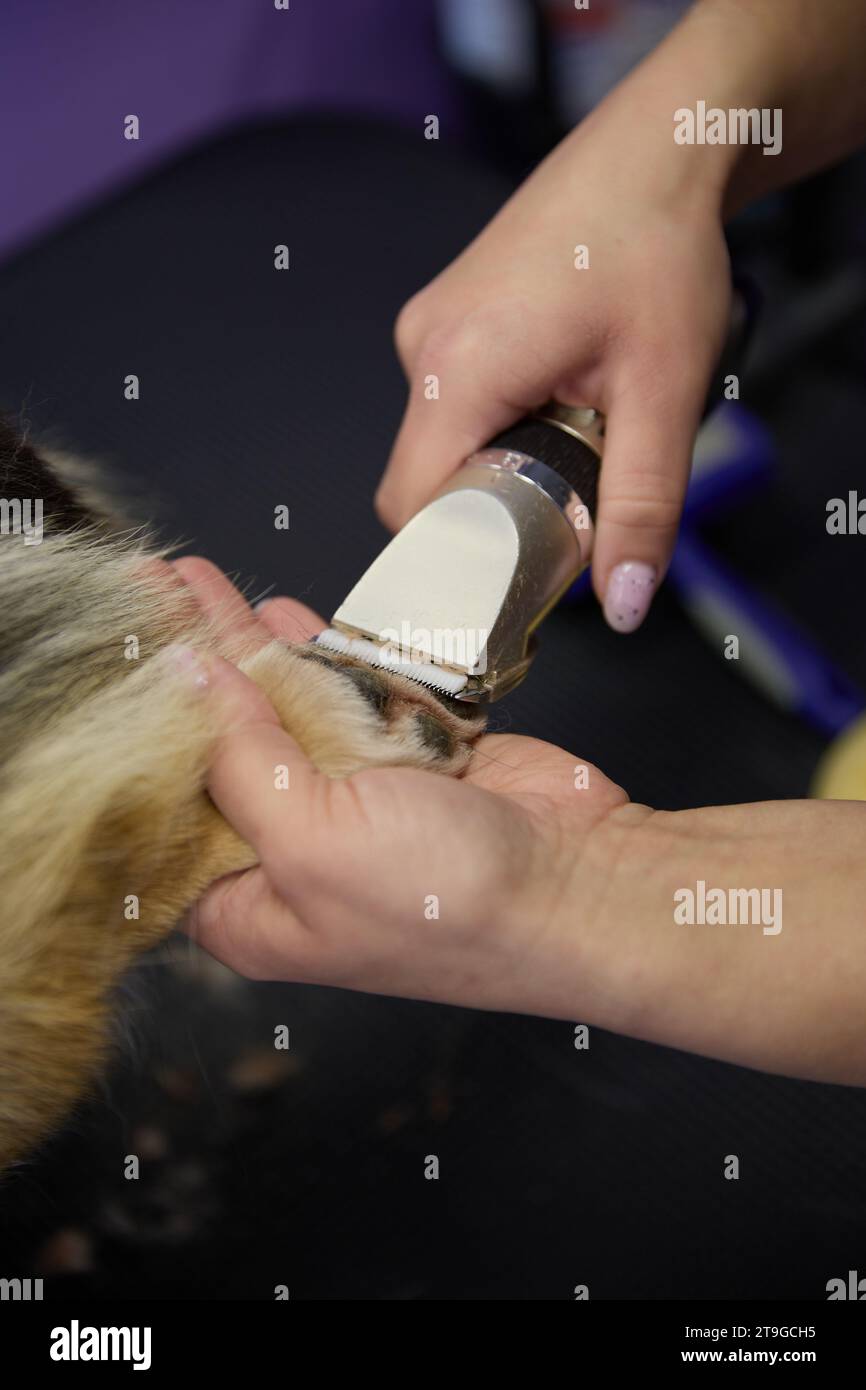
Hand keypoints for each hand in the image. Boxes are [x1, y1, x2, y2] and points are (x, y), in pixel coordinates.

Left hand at [177, 565, 865, 1084]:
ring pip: (283, 710)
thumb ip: (242, 755)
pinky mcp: (404, 758)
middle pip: (221, 746)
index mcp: (248, 905)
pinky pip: (349, 694)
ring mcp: (352, 802)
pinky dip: (319, 652)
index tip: (114, 658)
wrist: (582, 884)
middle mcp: (292, 854)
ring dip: (245, 646)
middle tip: (146, 598)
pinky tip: (276, 616)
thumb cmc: (450, 903)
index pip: (167, 809)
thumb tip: (188, 677)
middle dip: (185, 671)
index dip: (139, 733)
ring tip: (193, 585)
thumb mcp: (314, 838)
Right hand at [375, 36, 734, 632]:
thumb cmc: (656, 246)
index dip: (452, 558)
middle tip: (568, 507)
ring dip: (500, 463)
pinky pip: (454, 401)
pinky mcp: (448, 317)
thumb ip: (641, 504)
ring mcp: (430, 326)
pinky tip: (558, 397)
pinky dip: (499, 423)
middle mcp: (424, 347)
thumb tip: (622, 602)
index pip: (411, 509)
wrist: (656, 151)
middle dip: (490, 512)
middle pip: (425, 481)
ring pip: (443, 442)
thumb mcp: (664, 391)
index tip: (504, 580)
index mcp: (458, 369)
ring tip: (575, 433)